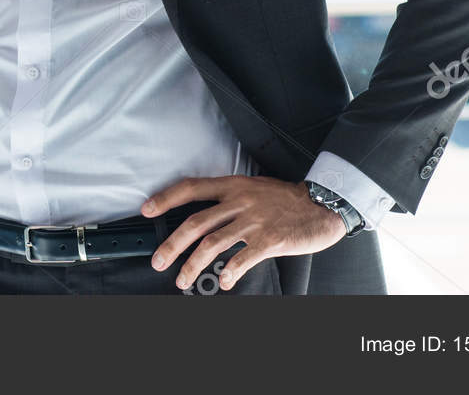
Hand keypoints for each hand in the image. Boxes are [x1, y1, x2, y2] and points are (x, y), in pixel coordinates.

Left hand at [141, 175, 348, 290]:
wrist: (321, 205)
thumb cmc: (285, 199)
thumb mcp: (253, 188)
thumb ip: (228, 200)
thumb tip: (201, 218)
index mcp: (233, 186)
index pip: (191, 188)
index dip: (166, 198)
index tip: (147, 209)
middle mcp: (240, 201)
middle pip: (196, 223)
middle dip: (172, 245)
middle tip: (158, 261)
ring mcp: (254, 220)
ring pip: (213, 244)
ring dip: (194, 265)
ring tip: (183, 279)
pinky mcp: (269, 240)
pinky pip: (243, 258)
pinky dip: (229, 272)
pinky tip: (223, 282)